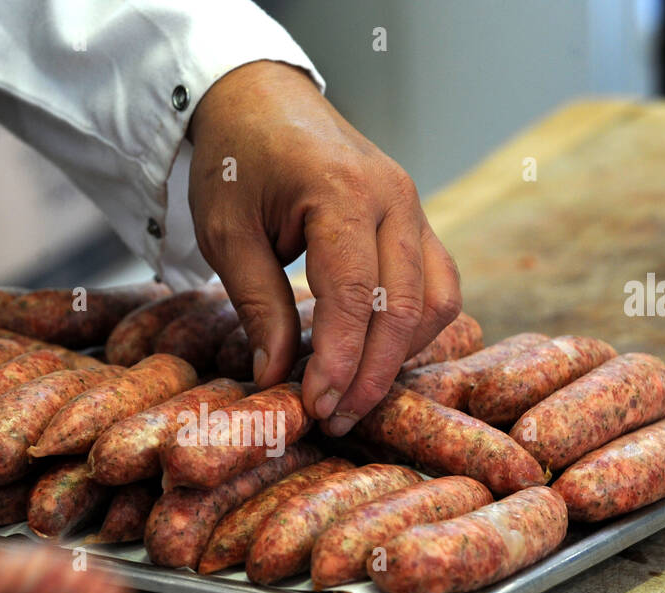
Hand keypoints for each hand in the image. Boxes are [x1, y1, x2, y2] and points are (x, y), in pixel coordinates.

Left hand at [187, 60, 462, 435]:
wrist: (260, 100)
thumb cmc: (238, 161)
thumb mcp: (226, 233)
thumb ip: (257, 305)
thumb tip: (276, 377)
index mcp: (342, 190)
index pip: (352, 296)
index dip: (337, 362)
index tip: (315, 407)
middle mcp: (394, 197)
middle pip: (402, 308)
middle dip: (370, 375)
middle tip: (334, 420)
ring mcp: (415, 207)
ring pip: (435, 302)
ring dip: (400, 358)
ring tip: (354, 398)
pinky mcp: (418, 223)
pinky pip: (437, 286)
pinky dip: (415, 330)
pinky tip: (377, 359)